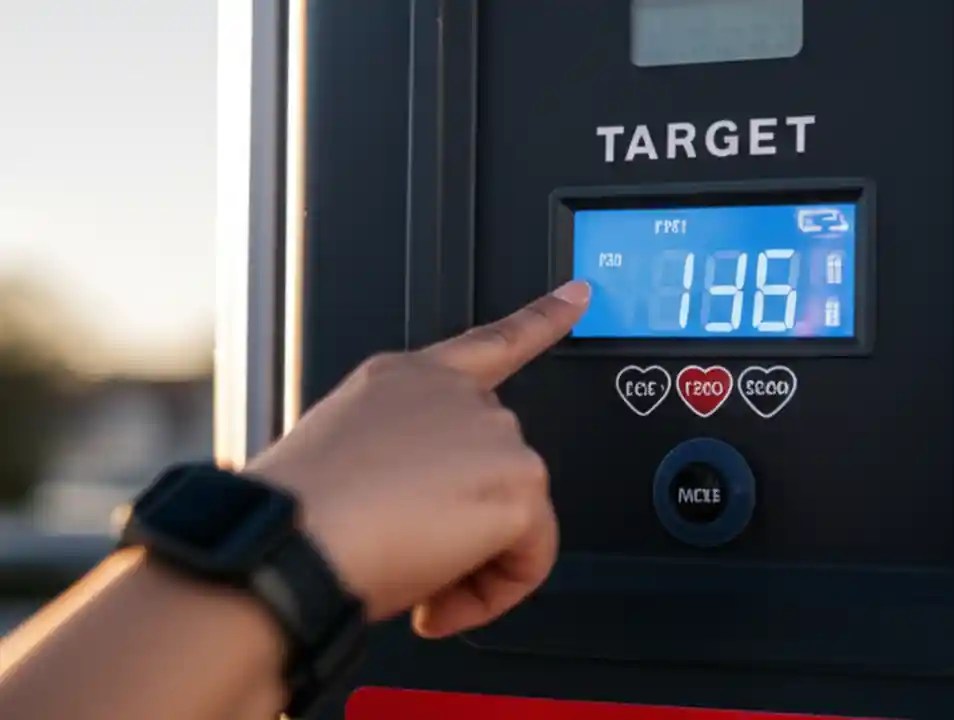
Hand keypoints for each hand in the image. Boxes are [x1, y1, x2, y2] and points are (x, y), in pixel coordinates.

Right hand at [245, 280, 590, 635]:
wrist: (287, 541)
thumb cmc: (294, 517)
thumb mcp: (345, 462)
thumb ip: (403, 462)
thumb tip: (429, 514)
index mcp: (405, 379)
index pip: (489, 343)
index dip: (543, 318)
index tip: (580, 294)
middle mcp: (455, 393)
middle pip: (498, 467)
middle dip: (465, 522)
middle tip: (410, 560)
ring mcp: (492, 431)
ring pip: (515, 516)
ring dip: (473, 562)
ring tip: (410, 579)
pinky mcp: (518, 479)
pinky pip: (533, 558)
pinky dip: (495, 593)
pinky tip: (439, 601)